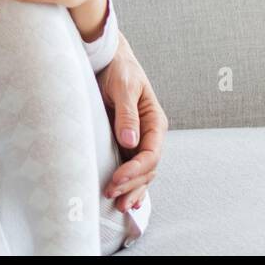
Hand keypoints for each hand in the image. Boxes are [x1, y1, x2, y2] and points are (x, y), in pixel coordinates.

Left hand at [97, 35, 166, 211]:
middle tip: (111, 195)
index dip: (135, 170)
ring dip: (132, 189)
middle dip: (132, 184)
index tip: (117, 179)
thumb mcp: (123, 87)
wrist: (109, 59)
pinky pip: (132, 167)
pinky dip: (132, 184)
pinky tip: (129, 200)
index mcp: (155, 121)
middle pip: (147, 168)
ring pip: (142, 172)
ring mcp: (139, 139)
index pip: (151, 154)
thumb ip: (127, 114)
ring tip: (119, 205)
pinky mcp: (125, 141)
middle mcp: (150, 134)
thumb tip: (130, 141)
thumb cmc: (118, 70)